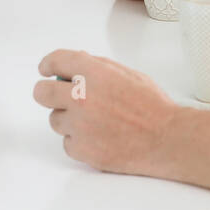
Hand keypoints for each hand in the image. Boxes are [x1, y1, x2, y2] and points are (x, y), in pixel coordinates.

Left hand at [34, 49, 176, 174]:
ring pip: (55, 120)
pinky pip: (67, 143)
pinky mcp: (81, 149)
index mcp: (94, 73)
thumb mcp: (129, 74)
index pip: (56, 61)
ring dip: (68, 120)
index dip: (48, 64)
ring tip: (94, 122)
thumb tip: (77, 63)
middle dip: (47, 92)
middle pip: (41, 92)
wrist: (167, 139)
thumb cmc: (153, 107)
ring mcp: (79, 125)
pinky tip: (99, 138)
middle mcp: (81, 97)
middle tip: (58, 97)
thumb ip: (100, 67)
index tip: (46, 70)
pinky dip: (79, 141)